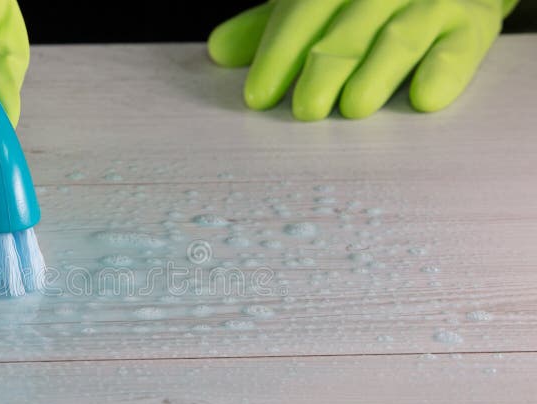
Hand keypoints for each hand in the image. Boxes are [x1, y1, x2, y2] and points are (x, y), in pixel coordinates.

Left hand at [208, 0, 518, 119]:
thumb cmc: (362, 4)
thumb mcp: (313, 8)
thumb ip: (267, 28)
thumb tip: (217, 51)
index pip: (300, 13)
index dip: (277, 53)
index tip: (257, 96)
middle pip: (346, 28)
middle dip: (324, 68)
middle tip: (306, 109)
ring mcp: (429, 3)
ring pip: (399, 37)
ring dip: (375, 72)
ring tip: (353, 108)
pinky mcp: (471, 25)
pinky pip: (458, 48)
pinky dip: (442, 71)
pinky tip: (423, 99)